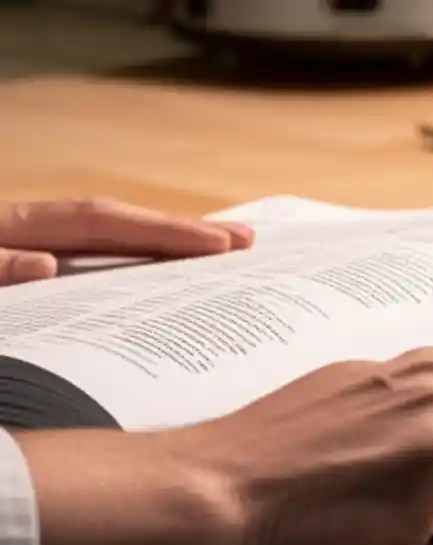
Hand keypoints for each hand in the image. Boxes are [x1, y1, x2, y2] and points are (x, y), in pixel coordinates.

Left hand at [0, 197, 253, 284]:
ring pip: (114, 238)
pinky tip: (169, 272)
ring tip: (224, 251)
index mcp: (13, 223)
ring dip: (168, 242)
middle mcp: (35, 227)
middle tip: (247, 241)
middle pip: (122, 221)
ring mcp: (35, 244)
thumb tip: (46, 264)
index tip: (218, 245)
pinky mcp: (32, 268)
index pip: (104, 223)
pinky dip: (138, 260)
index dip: (163, 231)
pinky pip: (95, 259)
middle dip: (184, 230)